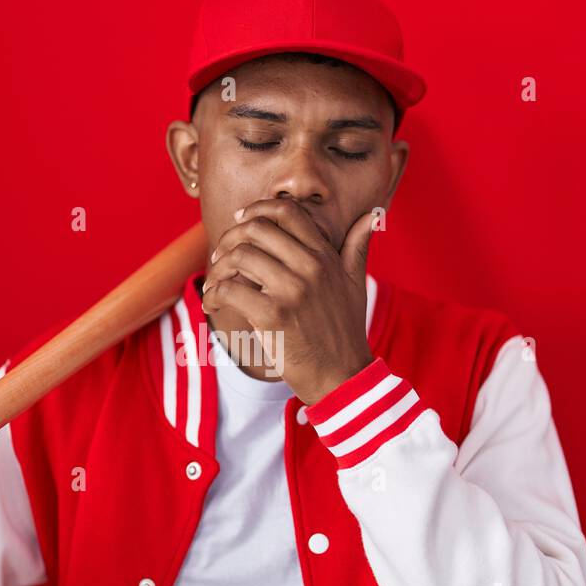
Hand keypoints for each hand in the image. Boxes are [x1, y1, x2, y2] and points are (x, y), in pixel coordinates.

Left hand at [201, 197, 375, 404]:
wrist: (343, 376)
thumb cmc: (345, 332)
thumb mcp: (356, 283)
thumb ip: (358, 246)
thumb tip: (372, 215)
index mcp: (325, 256)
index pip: (287, 212)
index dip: (257, 209)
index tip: (240, 220)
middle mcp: (310, 266)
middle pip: (256, 229)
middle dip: (229, 238)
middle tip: (220, 256)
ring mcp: (291, 290)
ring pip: (239, 256)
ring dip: (217, 268)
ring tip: (214, 282)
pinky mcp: (273, 315)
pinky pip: (230, 290)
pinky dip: (214, 294)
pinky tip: (213, 303)